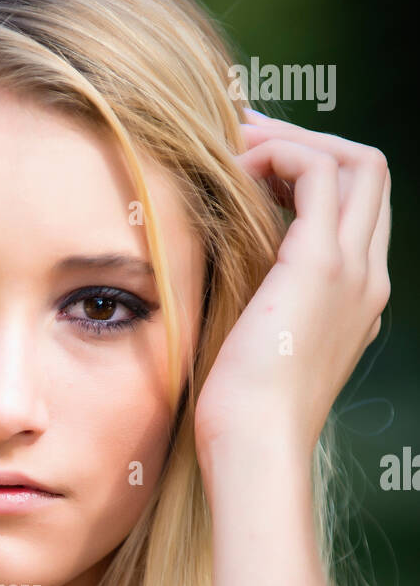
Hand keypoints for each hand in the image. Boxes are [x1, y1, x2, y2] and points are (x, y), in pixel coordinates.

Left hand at [194, 109, 390, 472]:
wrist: (255, 447)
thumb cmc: (240, 414)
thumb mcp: (253, 346)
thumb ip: (256, 301)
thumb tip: (216, 263)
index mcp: (356, 300)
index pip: (356, 208)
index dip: (309, 172)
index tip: (253, 165)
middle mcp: (369, 279)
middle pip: (368, 172)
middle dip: (308, 141)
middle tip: (245, 138)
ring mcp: (355, 270)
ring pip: (356, 161)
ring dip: (293, 139)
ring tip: (236, 144)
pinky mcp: (323, 265)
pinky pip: (318, 170)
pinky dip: (277, 154)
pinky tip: (231, 171)